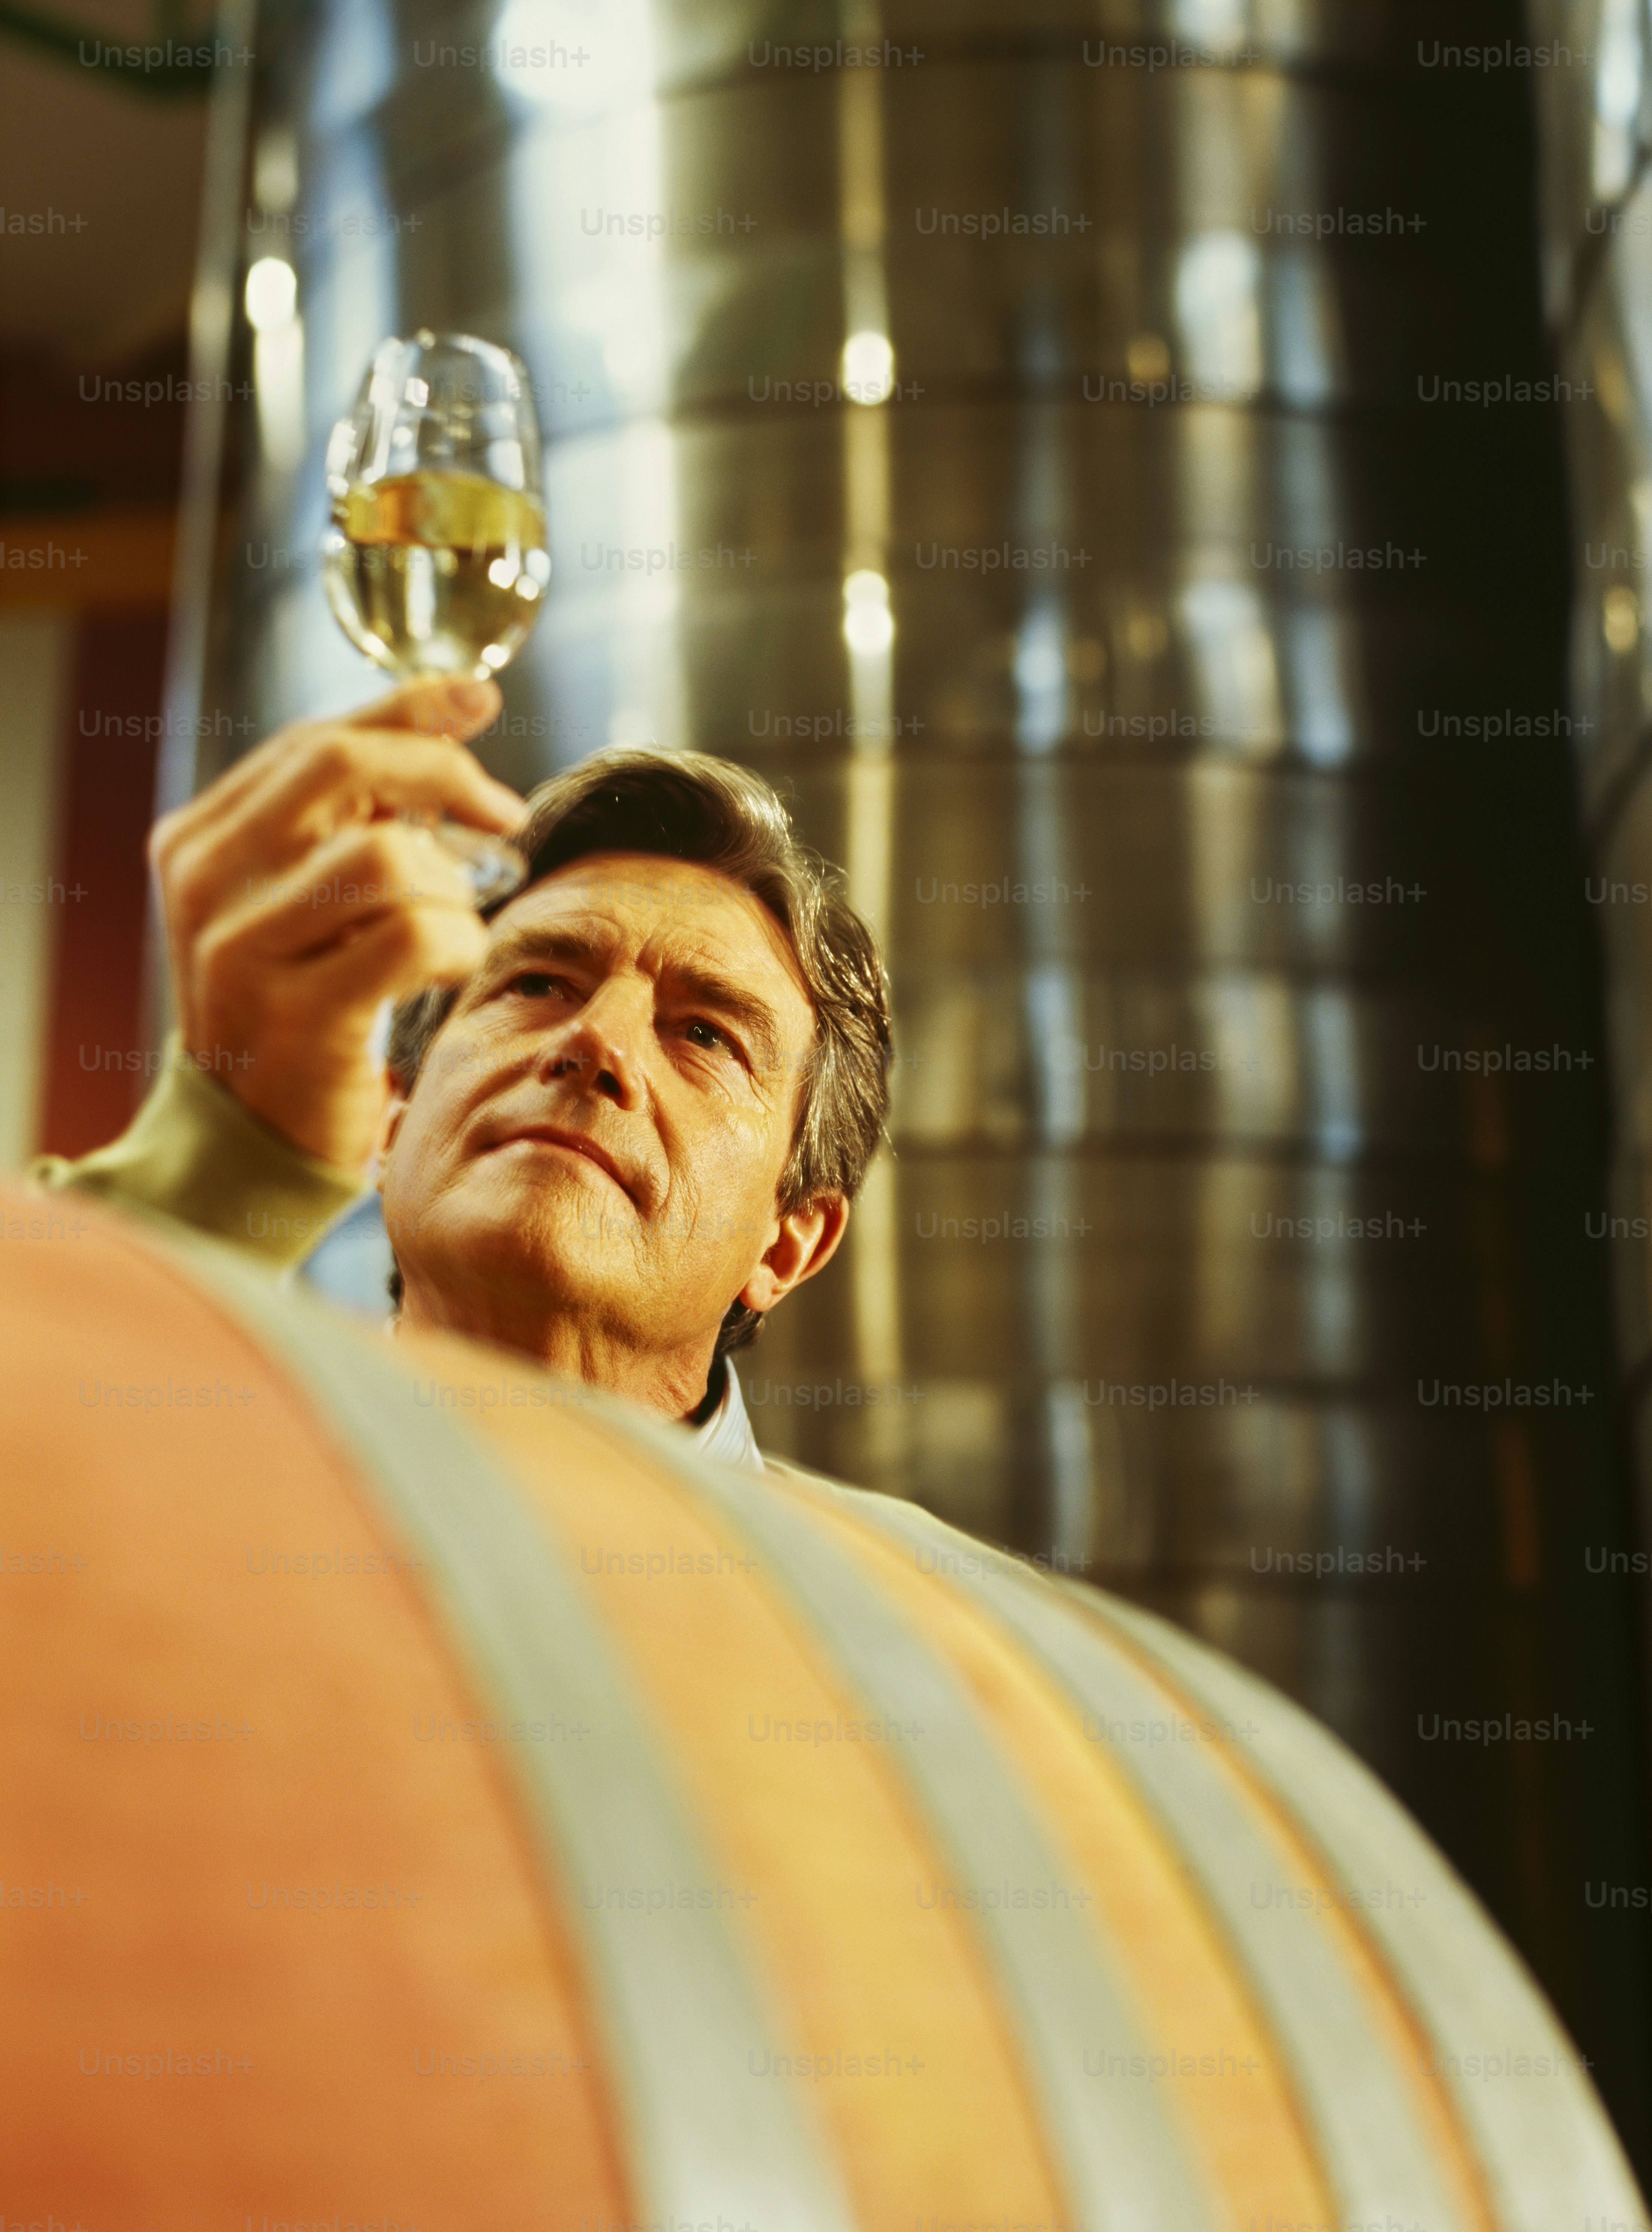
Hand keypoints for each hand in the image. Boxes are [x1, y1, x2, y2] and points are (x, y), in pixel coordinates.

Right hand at [149, 676, 523, 1175]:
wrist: (251, 1141)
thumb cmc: (297, 1007)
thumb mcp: (301, 897)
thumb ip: (353, 814)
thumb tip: (451, 706)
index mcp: (199, 841)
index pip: (315, 740)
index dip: (409, 708)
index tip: (480, 697)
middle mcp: (207, 885)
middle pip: (343, 768)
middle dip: (442, 774)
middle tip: (502, 813)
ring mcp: (243, 951)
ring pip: (389, 856)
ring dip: (450, 885)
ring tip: (449, 923)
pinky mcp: (300, 1015)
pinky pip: (416, 936)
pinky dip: (458, 943)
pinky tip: (450, 966)